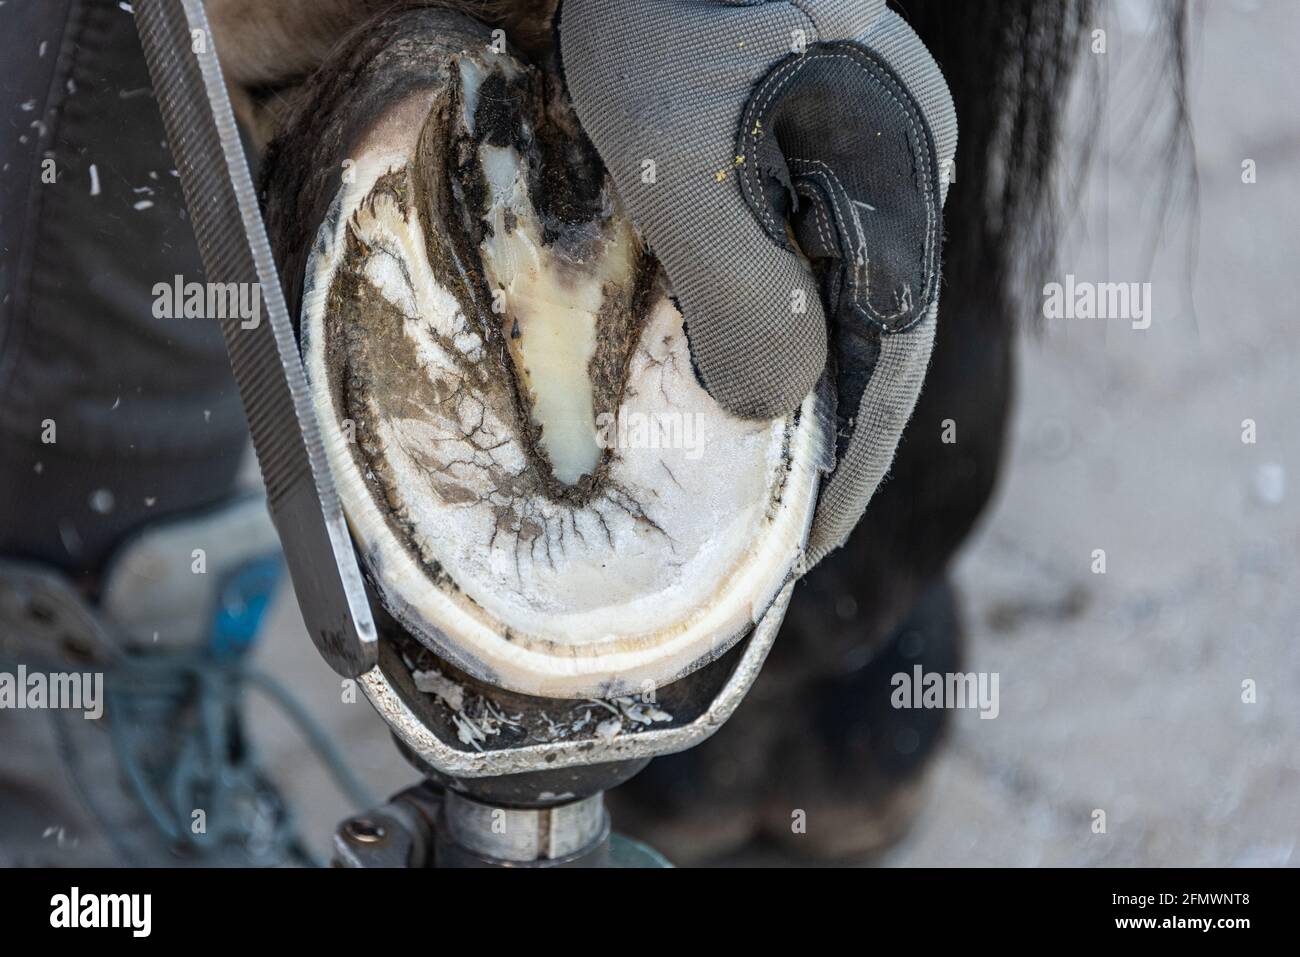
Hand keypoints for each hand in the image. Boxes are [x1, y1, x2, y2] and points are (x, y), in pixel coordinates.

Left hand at [560, 0, 955, 565]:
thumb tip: (778, 414)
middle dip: (821, 432)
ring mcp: (850, 145)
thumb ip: (749, 297)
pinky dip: (764, 315)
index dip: (849, 463)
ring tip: (747, 460)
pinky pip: (796, 249)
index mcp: (892, 182)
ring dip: (790, 376)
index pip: (889, 360)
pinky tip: (721, 352)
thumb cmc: (664, 14)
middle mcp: (889, 170)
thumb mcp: (691, 166)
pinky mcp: (800, 130)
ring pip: (831, 294)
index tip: (810, 546)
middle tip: (772, 521)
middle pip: (867, 332)